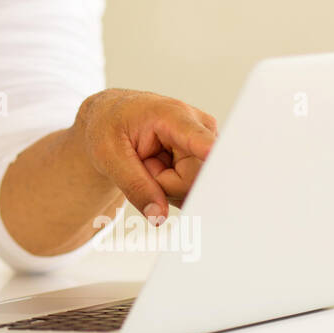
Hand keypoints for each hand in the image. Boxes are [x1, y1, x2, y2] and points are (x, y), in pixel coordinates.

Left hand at [76, 89, 217, 223]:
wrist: (112, 117)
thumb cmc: (109, 127)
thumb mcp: (108, 155)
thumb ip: (134, 186)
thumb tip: (158, 216)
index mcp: (173, 116)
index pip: (201, 139)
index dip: (214, 154)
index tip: (225, 164)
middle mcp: (199, 128)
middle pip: (195, 179)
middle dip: (166, 185)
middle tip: (144, 166)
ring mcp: (206, 144)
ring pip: (195, 188)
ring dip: (168, 187)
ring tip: (151, 165)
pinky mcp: (208, 157)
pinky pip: (195, 189)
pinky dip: (174, 188)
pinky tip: (163, 171)